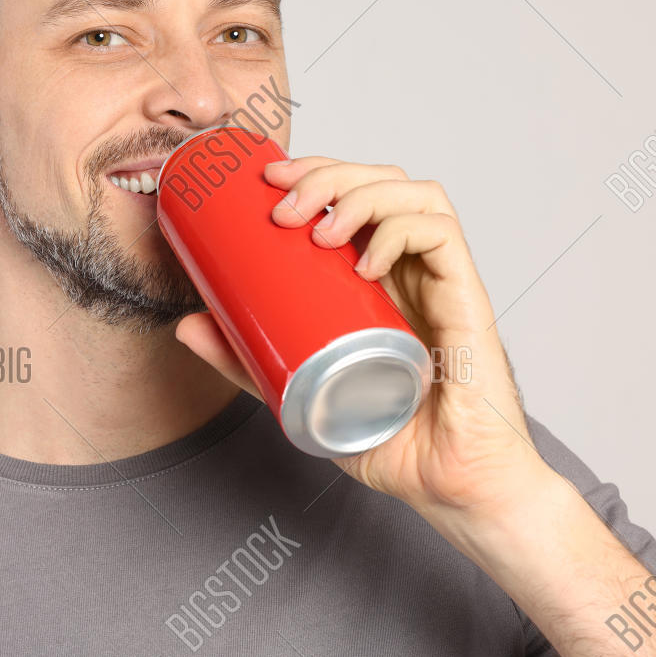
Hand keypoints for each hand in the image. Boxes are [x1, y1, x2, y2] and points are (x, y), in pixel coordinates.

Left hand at [174, 156, 551, 520]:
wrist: (449, 484)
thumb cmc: (387, 437)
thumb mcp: (299, 391)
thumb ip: (247, 361)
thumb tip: (186, 325)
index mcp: (379, 276)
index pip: (355, 194)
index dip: (315, 172)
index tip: (267, 181)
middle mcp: (412, 268)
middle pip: (381, 181)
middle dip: (328, 174)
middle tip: (281, 201)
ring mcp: (442, 280)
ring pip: (414, 195)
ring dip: (359, 193)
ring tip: (318, 228)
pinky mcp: (469, 298)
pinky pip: (442, 236)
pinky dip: (399, 231)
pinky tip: (365, 260)